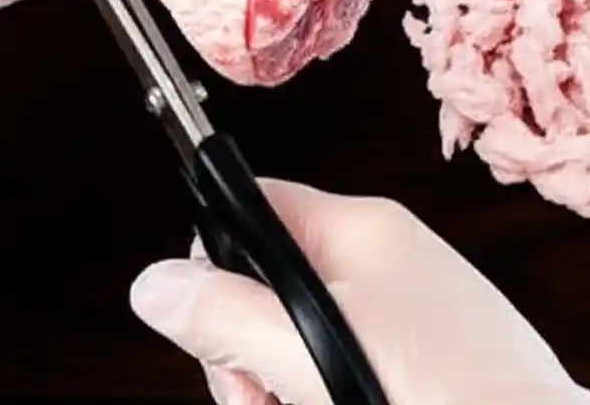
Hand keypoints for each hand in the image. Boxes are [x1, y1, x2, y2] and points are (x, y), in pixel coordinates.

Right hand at [130, 179, 589, 404]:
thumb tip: (152, 283)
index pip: (250, 204)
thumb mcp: (310, 355)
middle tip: (265, 399)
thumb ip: (223, 315)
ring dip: (282, 384)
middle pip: (268, 282)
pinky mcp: (430, 364)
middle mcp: (387, 260)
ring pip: (303, 336)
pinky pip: (348, 365)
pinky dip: (327, 395)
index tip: (215, 332)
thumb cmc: (437, 399)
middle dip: (246, 348)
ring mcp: (412, 315)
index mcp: (360, 230)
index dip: (214, 263)